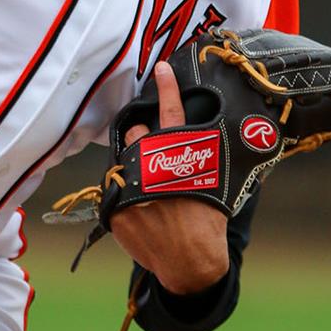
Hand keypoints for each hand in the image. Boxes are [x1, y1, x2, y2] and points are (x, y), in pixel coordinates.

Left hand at [107, 59, 228, 294]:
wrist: (191, 264)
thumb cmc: (207, 222)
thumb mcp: (215, 183)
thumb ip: (203, 158)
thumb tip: (209, 136)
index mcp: (181, 159)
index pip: (172, 113)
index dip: (167, 87)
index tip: (161, 67)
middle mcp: (151, 169)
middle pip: (137, 135)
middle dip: (142, 136)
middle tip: (154, 153)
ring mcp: (129, 189)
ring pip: (123, 160)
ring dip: (133, 164)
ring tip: (149, 183)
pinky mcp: (114, 209)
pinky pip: (115, 190)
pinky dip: (126, 195)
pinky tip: (144, 210)